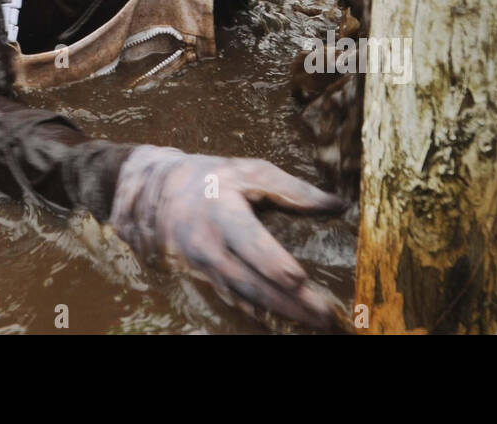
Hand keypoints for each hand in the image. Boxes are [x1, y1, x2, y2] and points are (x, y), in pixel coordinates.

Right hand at [110, 145, 346, 328]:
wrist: (158, 192)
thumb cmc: (213, 178)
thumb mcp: (250, 171)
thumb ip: (293, 189)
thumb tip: (338, 205)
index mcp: (221, 213)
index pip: (249, 243)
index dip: (274, 264)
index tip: (301, 279)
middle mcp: (209, 246)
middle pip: (252, 282)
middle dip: (292, 303)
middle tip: (328, 318)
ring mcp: (204, 268)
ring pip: (246, 298)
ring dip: (282, 314)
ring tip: (317, 325)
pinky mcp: (205, 280)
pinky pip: (236, 303)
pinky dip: (262, 315)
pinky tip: (287, 323)